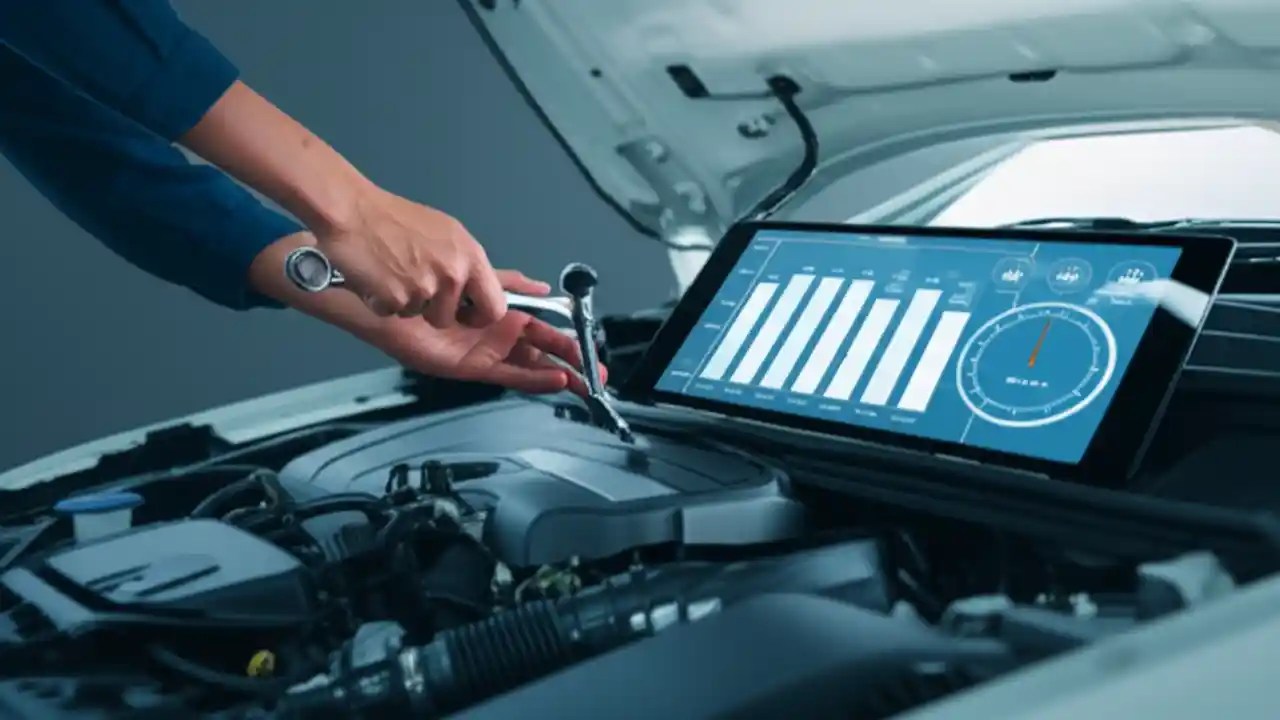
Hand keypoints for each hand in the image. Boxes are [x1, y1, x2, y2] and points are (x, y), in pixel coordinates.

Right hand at [316, 186, 506, 325]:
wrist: (353, 212)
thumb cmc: (396, 218)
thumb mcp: (445, 234)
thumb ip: (463, 262)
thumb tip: (476, 288)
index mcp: (470, 256)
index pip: (495, 307)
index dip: (480, 316)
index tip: (466, 314)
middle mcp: (453, 274)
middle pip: (450, 318)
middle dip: (435, 313)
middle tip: (417, 291)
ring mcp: (425, 288)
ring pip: (420, 316)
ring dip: (406, 303)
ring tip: (393, 274)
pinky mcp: (397, 298)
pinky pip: (394, 313)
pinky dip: (383, 302)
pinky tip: (375, 277)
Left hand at [361, 270, 606, 395]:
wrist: (395, 294)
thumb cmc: (430, 278)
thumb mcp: (479, 274)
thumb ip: (510, 283)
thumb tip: (541, 286)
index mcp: (502, 313)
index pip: (544, 329)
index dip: (568, 339)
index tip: (590, 347)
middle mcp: (497, 335)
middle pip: (543, 352)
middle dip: (571, 363)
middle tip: (597, 374)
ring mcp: (487, 352)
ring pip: (532, 366)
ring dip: (560, 374)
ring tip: (585, 383)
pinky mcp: (473, 366)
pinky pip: (509, 375)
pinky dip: (534, 378)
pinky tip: (557, 380)